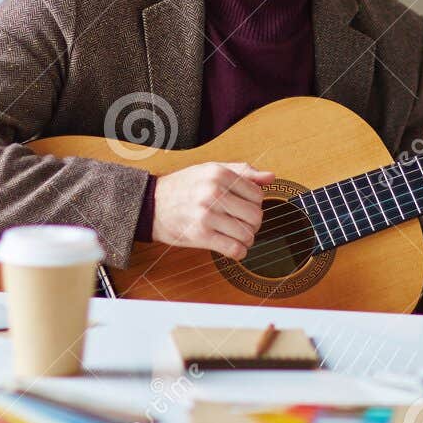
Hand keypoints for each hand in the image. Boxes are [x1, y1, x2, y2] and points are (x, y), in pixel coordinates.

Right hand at [151, 162, 272, 259]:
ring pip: (247, 234)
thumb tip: (270, 177)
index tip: (245, 207)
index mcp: (219, 174)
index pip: (258, 195)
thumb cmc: (184, 186)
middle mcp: (214, 193)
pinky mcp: (200, 235)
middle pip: (255, 216)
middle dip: (253, 223)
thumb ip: (242, 172)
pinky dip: (239, 252)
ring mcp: (207, 215)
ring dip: (246, 239)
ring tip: (237, 235)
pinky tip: (233, 247)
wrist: (151, 204)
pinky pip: (234, 249)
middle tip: (243, 223)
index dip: (255, 204)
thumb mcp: (211, 170)